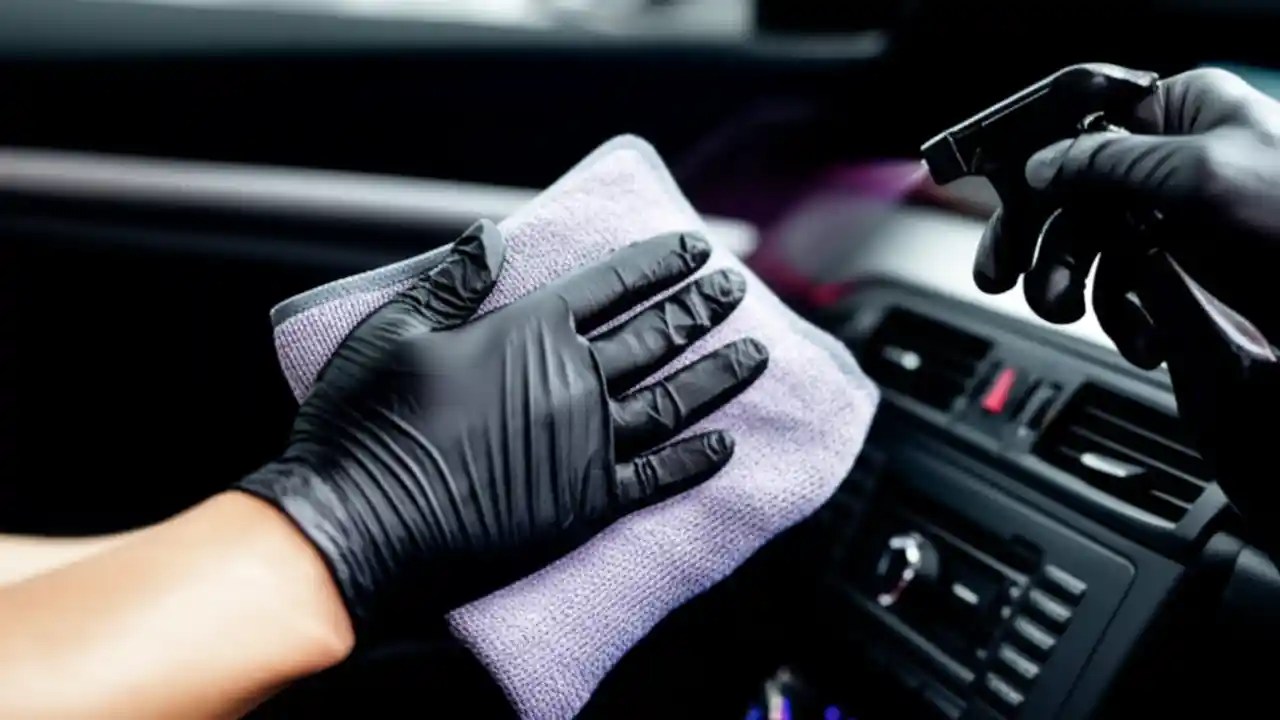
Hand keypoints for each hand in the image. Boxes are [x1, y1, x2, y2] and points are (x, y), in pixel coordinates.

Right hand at [238, 221, 767, 636]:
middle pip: (656, 333)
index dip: (658, 261)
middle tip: (737, 287)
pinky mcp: (585, 505)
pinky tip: (726, 446)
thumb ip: (454, 279)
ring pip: (674, 399)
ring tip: (756, 353)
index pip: (612, 283)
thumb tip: (491, 233)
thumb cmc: (366, 423)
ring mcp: (587, 445)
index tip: (695, 246)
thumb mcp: (395, 328)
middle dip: (701, 305)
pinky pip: (657, 478)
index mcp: (528, 331)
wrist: (356, 525)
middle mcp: (571, 382)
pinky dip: (696, 461)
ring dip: (718, 373)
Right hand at [975, 66, 1279, 366]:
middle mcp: (1170, 163)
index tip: (984, 185)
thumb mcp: (1201, 172)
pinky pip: (1125, 291)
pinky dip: (1121, 318)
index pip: (1079, 118)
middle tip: (1004, 274)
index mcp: (1178, 114)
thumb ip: (1109, 163)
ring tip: (1069, 309)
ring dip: (1072, 287)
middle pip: (1069, 193)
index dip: (1027, 151)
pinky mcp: (1186, 274)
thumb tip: (1042, 165)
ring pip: (1089, 250)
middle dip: (1040, 239)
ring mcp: (1175, 220)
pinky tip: (1140, 335)